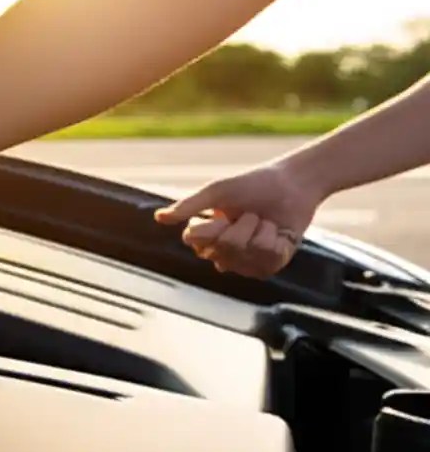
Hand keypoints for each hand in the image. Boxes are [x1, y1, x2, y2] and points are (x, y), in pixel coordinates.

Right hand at [153, 163, 324, 277]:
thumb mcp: (217, 192)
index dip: (209, 226)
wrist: (293, 185)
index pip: (194, 240)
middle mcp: (223, 253)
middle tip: (249, 213)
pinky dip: (276, 239)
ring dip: (260, 230)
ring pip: (247, 253)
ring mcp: (246, 262)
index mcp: (206, 236)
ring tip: (265, 221)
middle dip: (240, 224)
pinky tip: (279, 233)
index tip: (221, 213)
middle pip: (223, 247)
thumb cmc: (252, 185)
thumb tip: (158, 217)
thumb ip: (188, 207)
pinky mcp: (270, 266)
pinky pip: (268, 259)